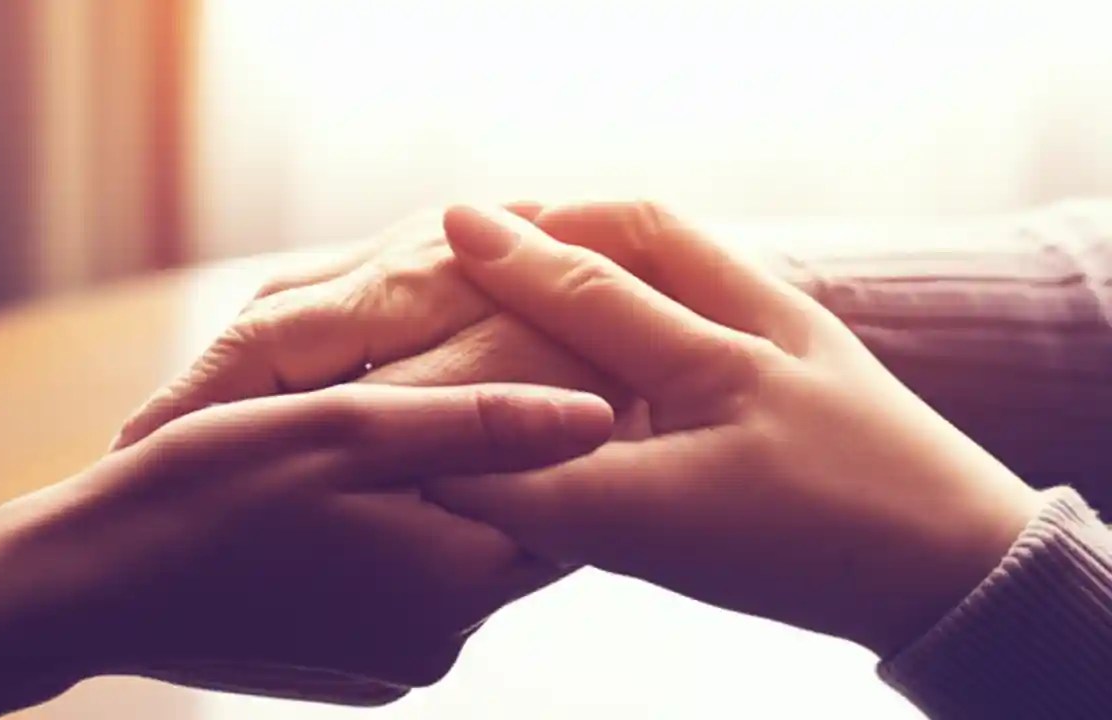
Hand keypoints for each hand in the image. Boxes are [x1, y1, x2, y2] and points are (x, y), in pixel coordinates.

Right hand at [106, 203, 649, 700]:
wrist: (92, 584)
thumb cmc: (213, 489)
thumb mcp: (352, 429)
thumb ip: (487, 423)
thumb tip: (604, 413)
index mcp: (454, 582)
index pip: (569, 506)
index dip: (553, 440)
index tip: (537, 375)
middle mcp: (441, 643)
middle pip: (514, 536)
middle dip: (491, 468)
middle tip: (451, 399)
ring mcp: (396, 665)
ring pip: (458, 561)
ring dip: (441, 504)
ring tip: (390, 443)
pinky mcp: (357, 672)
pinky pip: (412, 596)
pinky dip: (399, 545)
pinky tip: (348, 504)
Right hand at [427, 204, 1045, 656]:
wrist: (956, 565)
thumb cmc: (815, 553)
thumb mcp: (662, 537)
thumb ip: (554, 497)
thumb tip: (459, 468)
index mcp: (716, 363)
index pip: (580, 298)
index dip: (501, 267)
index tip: (441, 235)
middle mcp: (755, 322)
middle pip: (636, 233)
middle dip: (549, 222)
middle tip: (483, 220)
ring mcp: (793, 326)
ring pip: (686, 244)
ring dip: (609, 227)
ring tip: (550, 236)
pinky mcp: (814, 342)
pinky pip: (720, 275)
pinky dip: (659, 259)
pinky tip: (635, 294)